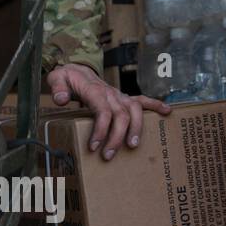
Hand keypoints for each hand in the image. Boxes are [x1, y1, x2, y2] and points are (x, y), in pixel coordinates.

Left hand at [46, 63, 170, 160]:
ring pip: (135, 110)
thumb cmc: (67, 78)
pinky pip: (143, 100)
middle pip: (121, 115)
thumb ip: (57, 88)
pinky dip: (157, 105)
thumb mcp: (57, 78)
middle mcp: (111, 93)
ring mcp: (120, 95)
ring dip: (137, 128)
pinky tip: (168, 113)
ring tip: (133, 146)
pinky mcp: (125, 97)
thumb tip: (61, 100)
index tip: (93, 147)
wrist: (76, 69)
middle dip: (117, 137)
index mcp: (95, 91)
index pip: (103, 111)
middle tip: (108, 155)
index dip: (101, 130)